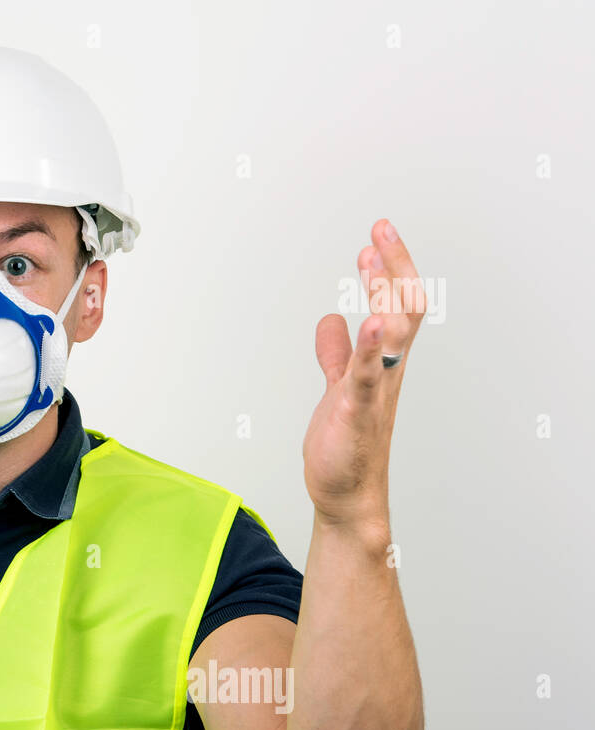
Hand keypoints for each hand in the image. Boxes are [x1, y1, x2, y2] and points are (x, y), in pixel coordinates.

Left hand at [303, 219, 425, 529]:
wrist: (346, 494)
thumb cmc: (345, 445)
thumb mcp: (337, 387)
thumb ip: (336, 353)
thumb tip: (332, 320)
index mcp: (382, 363)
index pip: (397, 305)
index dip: (390, 269)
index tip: (377, 235)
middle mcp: (386, 372)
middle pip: (403, 309)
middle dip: (392, 267)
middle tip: (379, 229)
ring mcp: (373, 392)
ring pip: (391, 337)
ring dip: (383, 296)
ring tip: (373, 259)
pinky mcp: (355, 413)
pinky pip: (366, 377)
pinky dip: (368, 349)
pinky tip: (367, 323)